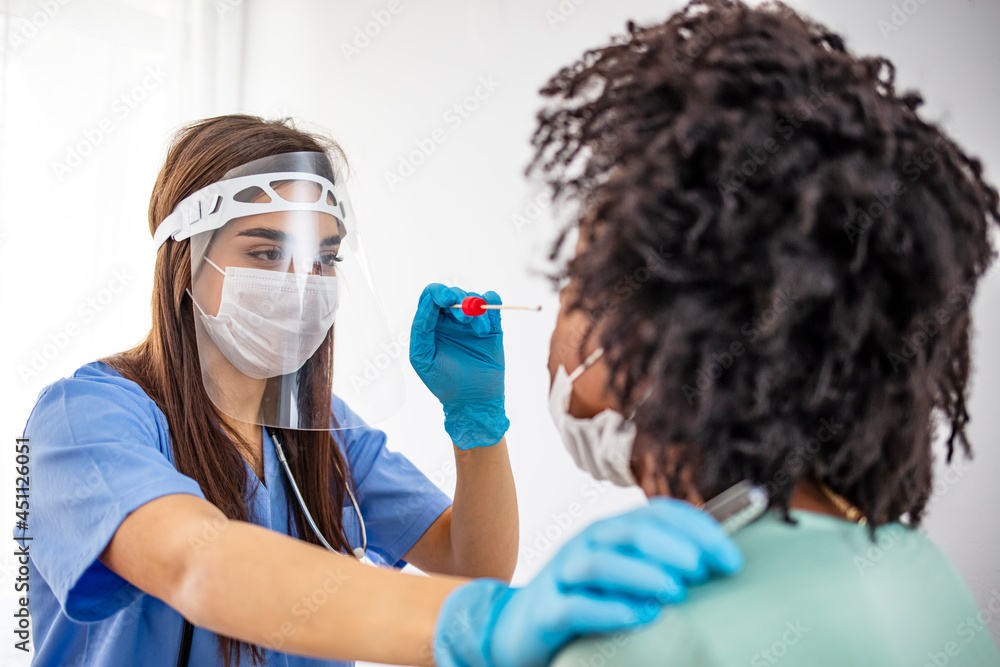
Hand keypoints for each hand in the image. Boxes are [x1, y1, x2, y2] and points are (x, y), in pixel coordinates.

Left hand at [409, 283, 508, 448]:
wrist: (473, 400)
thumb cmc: (444, 382)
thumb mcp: (422, 357)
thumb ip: (421, 329)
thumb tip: (430, 303)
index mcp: (431, 325)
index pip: (430, 297)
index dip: (438, 292)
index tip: (446, 301)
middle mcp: (450, 320)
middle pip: (453, 293)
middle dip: (458, 301)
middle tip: (462, 319)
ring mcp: (471, 322)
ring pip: (473, 297)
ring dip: (475, 310)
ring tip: (479, 332)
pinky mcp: (492, 326)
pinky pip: (493, 302)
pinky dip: (492, 304)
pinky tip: (487, 325)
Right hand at [433, 497, 743, 666]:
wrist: (516, 627)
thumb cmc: (583, 600)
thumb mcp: (620, 574)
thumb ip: (657, 563)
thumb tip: (719, 562)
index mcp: (609, 531)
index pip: (656, 513)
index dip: (696, 529)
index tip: (731, 558)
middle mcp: (585, 544)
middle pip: (628, 530)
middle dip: (672, 545)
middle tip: (704, 570)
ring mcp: (563, 575)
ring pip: (599, 563)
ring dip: (641, 573)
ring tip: (676, 592)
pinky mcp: (547, 612)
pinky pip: (576, 607)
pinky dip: (610, 610)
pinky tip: (642, 617)